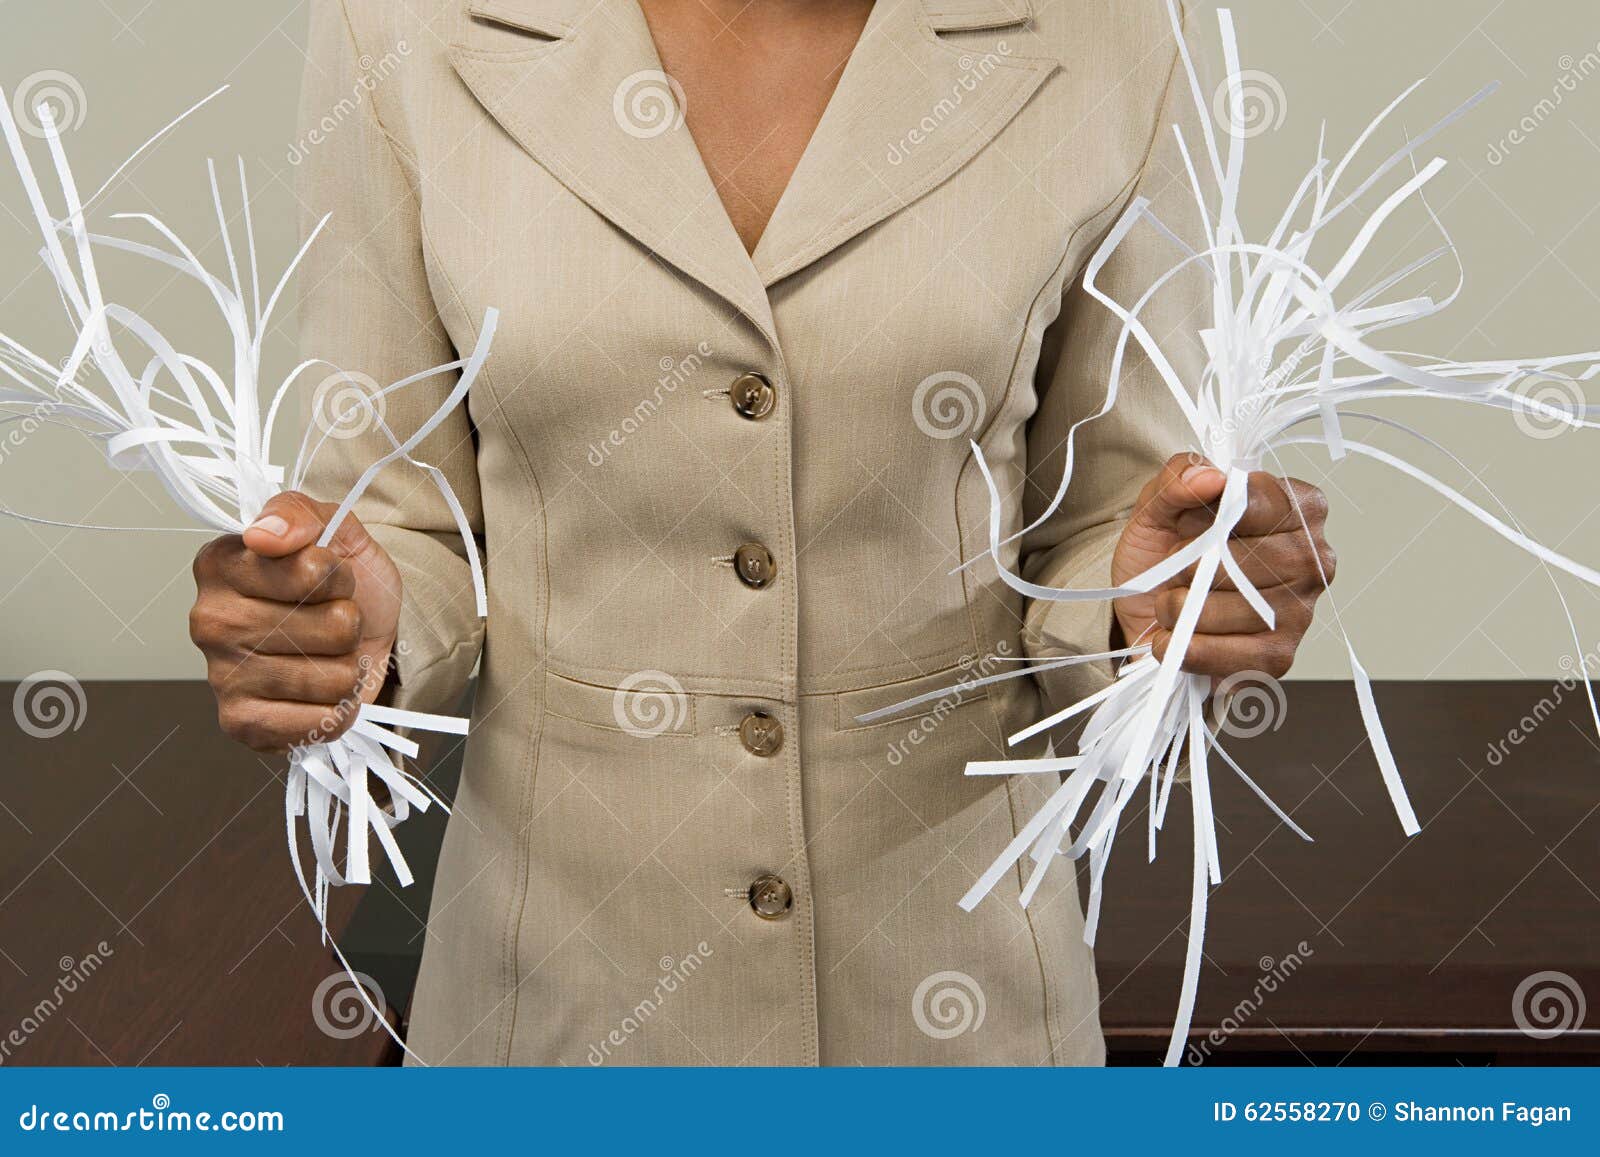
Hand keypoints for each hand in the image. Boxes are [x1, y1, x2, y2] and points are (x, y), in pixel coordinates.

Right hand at [189, 492, 401, 752]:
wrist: (363, 636)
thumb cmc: (340, 584)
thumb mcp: (334, 529)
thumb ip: (299, 514)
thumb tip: (264, 534)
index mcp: (222, 564)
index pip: (309, 571)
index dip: (338, 576)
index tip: (328, 574)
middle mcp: (210, 620)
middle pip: (330, 627)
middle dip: (347, 624)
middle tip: (329, 620)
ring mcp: (222, 676)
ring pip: (331, 676)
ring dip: (346, 667)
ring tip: (325, 655)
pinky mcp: (241, 722)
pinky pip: (316, 722)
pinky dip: (336, 710)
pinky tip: (319, 694)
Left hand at [1111, 453, 1334, 682]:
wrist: (1143, 613)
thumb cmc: (1165, 554)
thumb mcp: (1158, 505)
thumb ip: (1179, 476)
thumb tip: (1210, 476)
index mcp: (1297, 508)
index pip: (1259, 500)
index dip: (1209, 516)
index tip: (1187, 527)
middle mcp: (1313, 558)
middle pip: (1245, 559)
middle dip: (1189, 567)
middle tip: (1175, 571)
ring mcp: (1302, 611)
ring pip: (1233, 609)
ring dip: (1181, 609)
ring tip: (1173, 604)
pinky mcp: (1279, 657)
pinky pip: (1226, 654)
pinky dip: (1187, 647)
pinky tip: (1177, 638)